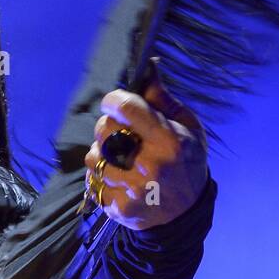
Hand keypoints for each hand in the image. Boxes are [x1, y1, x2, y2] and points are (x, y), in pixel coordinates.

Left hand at [85, 62, 208, 230]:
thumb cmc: (187, 161)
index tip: (115, 101)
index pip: (126, 108)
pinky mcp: (116, 206)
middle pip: (104, 129)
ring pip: (93, 155)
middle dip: (109, 126)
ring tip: (121, 157)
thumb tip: (149, 65)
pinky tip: (118, 176)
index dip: (114, 100)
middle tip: (123, 133)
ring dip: (102, 152)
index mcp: (169, 142)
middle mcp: (149, 166)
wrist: (185, 213)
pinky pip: (92, 179)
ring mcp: (131, 189)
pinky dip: (100, 174)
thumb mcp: (187, 128)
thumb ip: (163, 99)